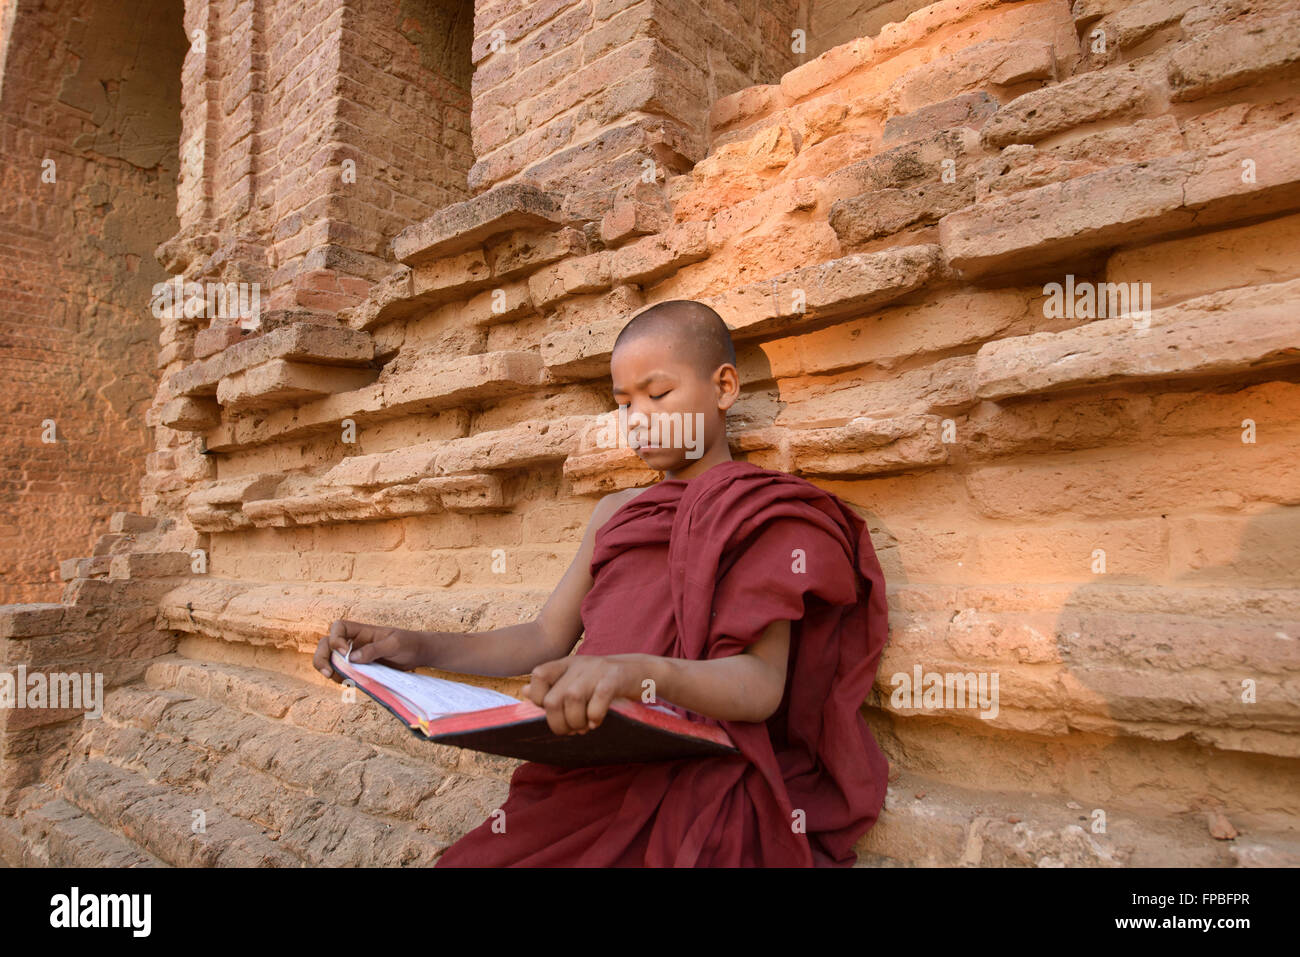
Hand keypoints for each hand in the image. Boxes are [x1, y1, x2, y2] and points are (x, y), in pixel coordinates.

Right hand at [313, 619, 423, 679]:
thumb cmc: (408, 643)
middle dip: (321, 658)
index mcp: (361, 631)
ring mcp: (354, 656)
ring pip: (330, 660)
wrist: (418, 654)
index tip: (345, 652)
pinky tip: (349, 683)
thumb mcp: (395, 644)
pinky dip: (340, 679)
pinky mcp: (358, 668)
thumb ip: (374, 649)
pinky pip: (341, 673)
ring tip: (342, 681)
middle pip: (325, 644)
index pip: (338, 628)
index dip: (335, 638)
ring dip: (329, 670)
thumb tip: (352, 658)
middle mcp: (354, 642)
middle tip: (328, 673)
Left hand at [521, 654, 643, 735]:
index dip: (539, 698)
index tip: (553, 711)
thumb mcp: (577, 680)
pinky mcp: (615, 678)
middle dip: (559, 723)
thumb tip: (525, 691)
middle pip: (553, 699)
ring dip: (576, 722)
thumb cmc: (606, 681)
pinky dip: (595, 716)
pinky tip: (597, 722)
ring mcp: (597, 670)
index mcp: (566, 664)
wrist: (644, 672)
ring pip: (572, 700)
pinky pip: (598, 700)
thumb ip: (553, 686)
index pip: (538, 675)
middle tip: (572, 730)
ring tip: (585, 728)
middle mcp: (579, 664)